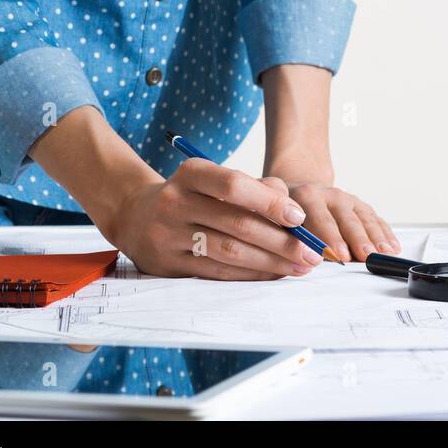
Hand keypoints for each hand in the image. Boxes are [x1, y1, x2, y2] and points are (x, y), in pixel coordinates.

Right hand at [104, 159, 323, 278]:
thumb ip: (255, 190)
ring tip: (300, 267)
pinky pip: (217, 272)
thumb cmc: (192, 195)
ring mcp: (167, 235)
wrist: (135, 215)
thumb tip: (297, 217)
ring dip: (271, 262)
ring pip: (229, 252)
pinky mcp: (167, 265)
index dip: (270, 202)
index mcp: (190, 173)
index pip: (233, 185)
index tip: (300, 218)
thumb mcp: (214, 180)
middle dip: (282, 241)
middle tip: (312, 253)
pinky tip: (273, 274)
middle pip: (237, 224)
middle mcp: (174, 201)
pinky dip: (250, 274)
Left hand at [283, 183, 399, 262]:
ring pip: (365, 219)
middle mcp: (330, 195)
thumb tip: (303, 259)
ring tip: (384, 254)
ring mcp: (348, 200)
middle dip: (357, 239)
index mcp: (306, 196)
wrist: (298, 192)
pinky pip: (376, 220)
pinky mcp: (361, 206)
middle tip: (366, 256)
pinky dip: (386, 234)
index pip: (320, 218)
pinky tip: (393, 247)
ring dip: (376, 238)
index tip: (340, 256)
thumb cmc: (286, 215)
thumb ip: (288, 238)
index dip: (331, 238)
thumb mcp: (278, 220)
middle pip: (347, 219)